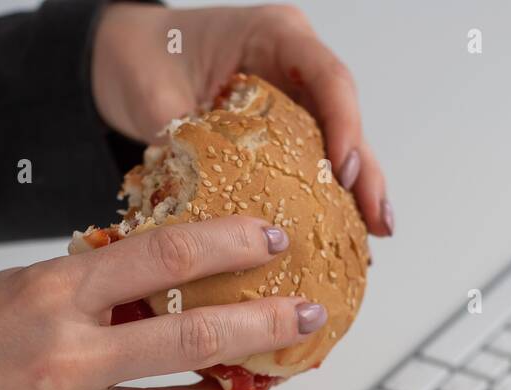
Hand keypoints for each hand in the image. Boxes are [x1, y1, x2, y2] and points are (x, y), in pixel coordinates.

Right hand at [0, 217, 325, 389]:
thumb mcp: (18, 289)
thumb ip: (95, 291)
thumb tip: (180, 283)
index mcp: (51, 294)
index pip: (164, 257)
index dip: (231, 245)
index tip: (275, 240)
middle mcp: (65, 359)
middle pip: (196, 339)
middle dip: (265, 326)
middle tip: (303, 316)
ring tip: (243, 386)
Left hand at [91, 2, 391, 235]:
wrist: (132, 57)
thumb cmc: (145, 57)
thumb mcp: (155, 93)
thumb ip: (179, 135)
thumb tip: (195, 193)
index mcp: (274, 36)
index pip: (327, 77)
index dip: (344, 124)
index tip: (345, 170)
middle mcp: (295, 64)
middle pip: (346, 118)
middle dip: (366, 172)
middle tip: (378, 218)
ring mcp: (296, 97)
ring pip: (341, 144)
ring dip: (359, 190)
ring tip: (377, 233)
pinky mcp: (287, 130)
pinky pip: (316, 161)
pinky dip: (330, 195)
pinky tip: (346, 230)